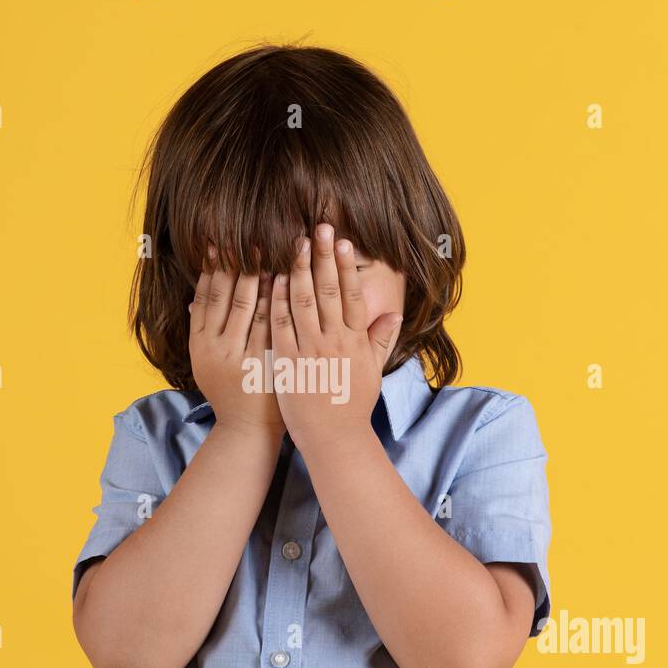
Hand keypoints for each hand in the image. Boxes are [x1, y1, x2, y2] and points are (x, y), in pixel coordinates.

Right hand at [188, 245, 284, 435]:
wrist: (247, 431)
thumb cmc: (231, 392)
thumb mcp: (207, 363)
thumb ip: (203, 330)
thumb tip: (193, 299)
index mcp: (201, 344)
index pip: (205, 297)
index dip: (212, 269)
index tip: (220, 244)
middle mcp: (217, 348)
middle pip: (226, 296)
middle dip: (238, 264)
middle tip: (248, 236)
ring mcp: (242, 356)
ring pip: (250, 307)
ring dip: (260, 275)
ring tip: (270, 248)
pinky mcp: (266, 364)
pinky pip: (272, 326)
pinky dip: (278, 301)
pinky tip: (287, 280)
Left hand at [270, 223, 402, 450]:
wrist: (334, 439)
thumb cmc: (352, 406)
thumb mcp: (372, 372)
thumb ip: (380, 341)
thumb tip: (393, 316)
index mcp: (355, 341)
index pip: (351, 294)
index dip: (346, 266)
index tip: (342, 241)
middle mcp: (335, 341)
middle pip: (328, 290)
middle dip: (323, 256)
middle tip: (318, 227)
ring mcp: (311, 350)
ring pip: (304, 302)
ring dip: (299, 270)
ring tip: (295, 244)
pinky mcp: (289, 362)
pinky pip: (281, 325)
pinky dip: (278, 301)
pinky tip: (274, 279)